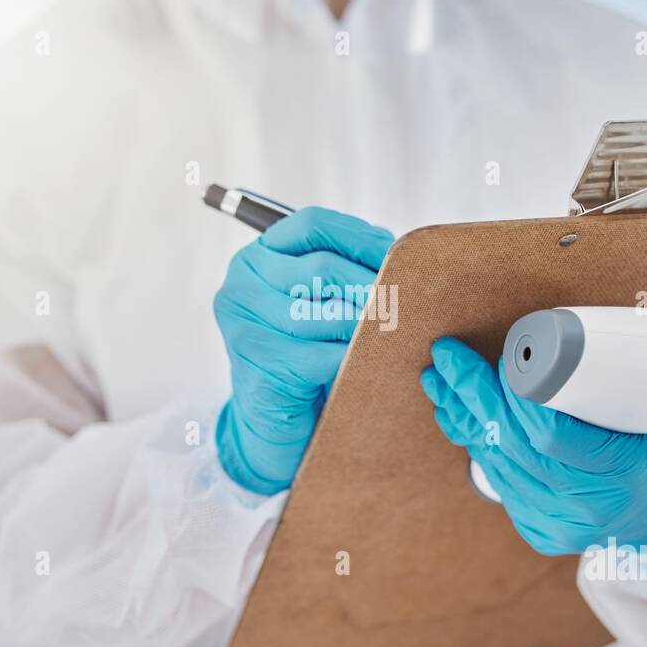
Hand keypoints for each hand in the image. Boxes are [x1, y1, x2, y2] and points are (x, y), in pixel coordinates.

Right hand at [214, 206, 393, 492]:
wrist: (275, 421)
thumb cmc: (305, 353)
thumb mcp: (317, 302)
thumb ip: (344, 270)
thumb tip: (399, 257)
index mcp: (254, 258)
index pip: (311, 225)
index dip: (360, 236)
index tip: (395, 255)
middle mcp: (240, 287)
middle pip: (323, 267)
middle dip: (372, 286)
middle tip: (406, 303)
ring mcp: (243, 327)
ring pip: (328, 312)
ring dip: (370, 324)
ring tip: (396, 332)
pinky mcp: (259, 366)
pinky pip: (325, 355)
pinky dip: (356, 359)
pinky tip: (372, 363)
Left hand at [420, 336, 646, 553]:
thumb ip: (630, 373)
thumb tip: (580, 318)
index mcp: (624, 474)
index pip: (551, 434)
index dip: (518, 395)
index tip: (505, 357)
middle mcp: (589, 507)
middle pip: (511, 445)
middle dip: (472, 394)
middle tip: (448, 355)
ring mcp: (562, 526)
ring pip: (496, 463)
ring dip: (462, 416)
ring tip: (439, 378)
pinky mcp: (542, 533)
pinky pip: (498, 481)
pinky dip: (475, 443)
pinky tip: (454, 414)